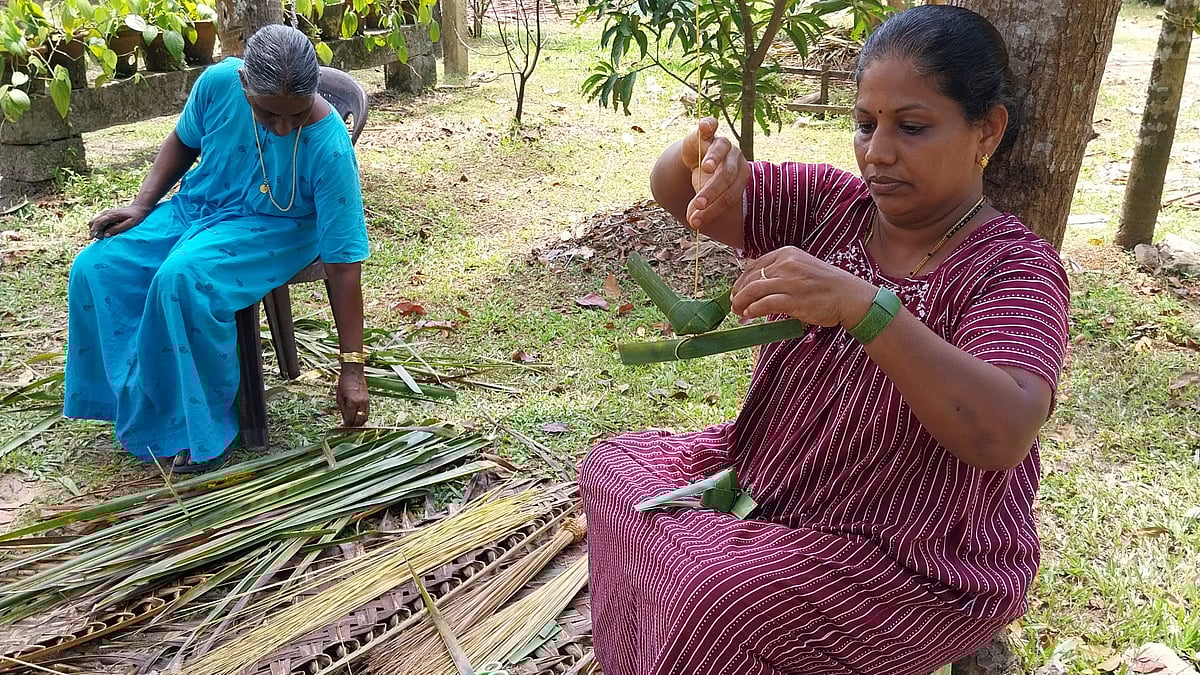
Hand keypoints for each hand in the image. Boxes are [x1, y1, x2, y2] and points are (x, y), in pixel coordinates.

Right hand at [88, 204, 151, 238]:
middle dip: (94, 231)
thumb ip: (117, 229)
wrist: (137, 208)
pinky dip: (101, 228)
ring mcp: (106, 213)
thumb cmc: (135, 217)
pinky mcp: (107, 215)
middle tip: (102, 239)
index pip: (98, 223)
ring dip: (97, 230)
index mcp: (111, 215)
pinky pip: (99, 222)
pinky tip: (109, 231)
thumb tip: (106, 235)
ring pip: (95, 222)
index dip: (93, 231)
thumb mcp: (129, 224)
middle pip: (93, 222)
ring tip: (107, 235)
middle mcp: (106, 213)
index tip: (90, 238)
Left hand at [336, 367, 369, 426]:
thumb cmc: (344, 382)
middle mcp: (361, 403)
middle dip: (353, 426)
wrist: (354, 372)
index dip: (347, 425)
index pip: (350, 419)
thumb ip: (342, 409)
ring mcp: (366, 402)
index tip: (343, 428)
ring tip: (353, 425)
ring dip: (359, 423)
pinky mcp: (368, 400)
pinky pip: (367, 412)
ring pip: (365, 417)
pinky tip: (358, 417)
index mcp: (352, 402)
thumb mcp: (339, 396)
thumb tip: (344, 419)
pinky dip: (363, 416)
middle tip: (348, 428)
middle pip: (359, 421)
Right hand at [683, 117, 749, 230]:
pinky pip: (710, 125)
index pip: (730, 196)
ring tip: (705, 169)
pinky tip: (704, 127)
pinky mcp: (707, 131)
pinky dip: (708, 125)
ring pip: (721, 150)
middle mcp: (734, 159)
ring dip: (714, 159)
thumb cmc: (704, 178)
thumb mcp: (703, 193)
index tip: (697, 222)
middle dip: (712, 192)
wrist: (697, 156)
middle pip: (727, 175)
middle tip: (698, 205)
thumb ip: (700, 208)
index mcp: (739, 177)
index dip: (714, 210)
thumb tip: (692, 222)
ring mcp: (722, 143)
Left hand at [731, 247, 877, 327]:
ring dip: (741, 303)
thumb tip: (756, 286)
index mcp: (787, 253)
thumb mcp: (802, 268)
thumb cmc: (827, 285)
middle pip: (751, 278)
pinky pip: (764, 304)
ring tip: (738, 312)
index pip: (754, 265)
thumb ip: (781, 272)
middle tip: (734, 305)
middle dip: (738, 293)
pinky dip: (753, 310)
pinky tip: (749, 315)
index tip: (736, 291)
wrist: (850, 296)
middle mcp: (787, 264)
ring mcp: (790, 281)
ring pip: (753, 290)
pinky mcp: (794, 300)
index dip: (741, 280)